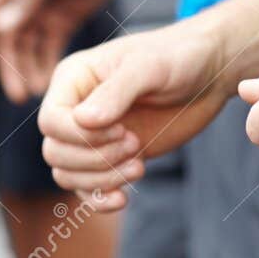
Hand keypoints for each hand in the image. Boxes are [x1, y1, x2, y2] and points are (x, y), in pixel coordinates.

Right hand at [0, 0, 124, 100]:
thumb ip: (25, 0)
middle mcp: (17, 1)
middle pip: (6, 42)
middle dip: (9, 69)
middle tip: (19, 96)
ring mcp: (38, 12)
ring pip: (26, 49)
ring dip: (27, 70)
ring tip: (38, 93)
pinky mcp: (59, 21)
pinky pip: (47, 49)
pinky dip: (46, 65)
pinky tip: (50, 83)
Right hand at [37, 20, 233, 209]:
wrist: (207, 74)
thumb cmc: (177, 58)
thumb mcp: (148, 66)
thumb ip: (116, 92)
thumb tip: (82, 121)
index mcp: (74, 78)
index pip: (51, 121)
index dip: (80, 136)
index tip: (122, 129)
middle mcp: (75, 108)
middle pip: (55, 152)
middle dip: (95, 159)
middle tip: (135, 144)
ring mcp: (92, 135)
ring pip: (68, 174)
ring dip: (101, 179)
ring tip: (139, 166)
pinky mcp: (111, 156)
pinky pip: (87, 188)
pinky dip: (100, 199)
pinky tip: (123, 199)